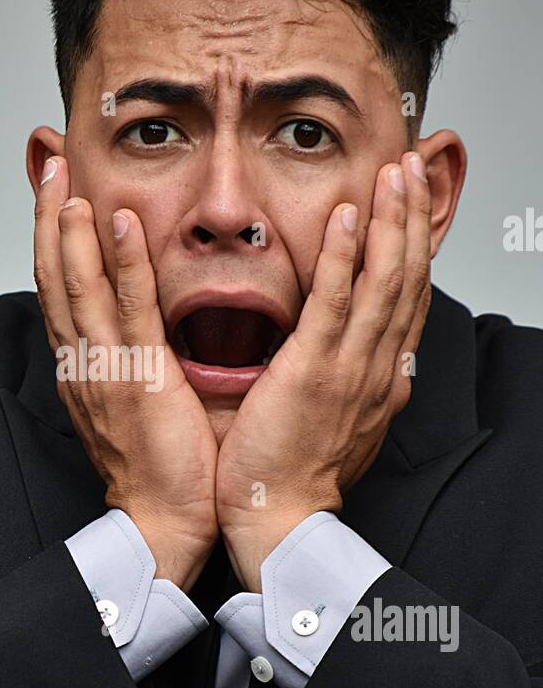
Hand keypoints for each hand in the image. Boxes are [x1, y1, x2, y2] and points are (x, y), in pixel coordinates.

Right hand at [34, 156, 218, 590]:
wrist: (163, 522)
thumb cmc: (161, 468)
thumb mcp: (133, 402)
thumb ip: (130, 358)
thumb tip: (138, 325)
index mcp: (83, 367)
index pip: (58, 289)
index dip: (51, 238)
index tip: (53, 192)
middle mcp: (83, 361)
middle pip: (54, 276)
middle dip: (49, 216)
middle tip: (49, 162)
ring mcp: (105, 368)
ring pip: (77, 285)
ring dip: (70, 226)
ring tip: (67, 177)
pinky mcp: (138, 378)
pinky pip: (127, 309)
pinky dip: (118, 262)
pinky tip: (116, 222)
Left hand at [216, 150, 432, 590]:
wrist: (277, 520)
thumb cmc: (291, 472)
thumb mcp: (333, 417)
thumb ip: (344, 377)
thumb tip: (349, 353)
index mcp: (381, 378)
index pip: (405, 299)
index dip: (411, 246)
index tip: (408, 203)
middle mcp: (377, 368)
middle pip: (406, 279)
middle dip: (410, 218)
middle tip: (411, 167)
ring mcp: (350, 369)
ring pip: (383, 282)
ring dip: (390, 222)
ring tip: (393, 173)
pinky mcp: (315, 373)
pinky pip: (336, 304)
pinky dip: (347, 257)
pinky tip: (349, 217)